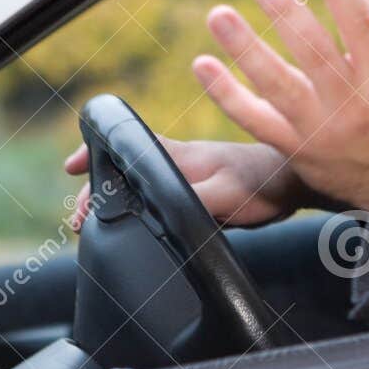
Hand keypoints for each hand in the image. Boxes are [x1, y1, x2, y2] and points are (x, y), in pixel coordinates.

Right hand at [63, 136, 307, 230]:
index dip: (94, 155)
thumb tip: (155, 213)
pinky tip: (140, 220)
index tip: (70, 167)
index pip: (127, 147)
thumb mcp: (225, 197)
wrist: (298, 181)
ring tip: (99, 219)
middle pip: (127, 168)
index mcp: (179, 157)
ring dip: (118, 196)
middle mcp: (181, 161)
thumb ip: (190, 203)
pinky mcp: (205, 188)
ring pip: (143, 181)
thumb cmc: (265, 183)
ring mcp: (192, 173)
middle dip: (98, 187)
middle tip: (81, 217)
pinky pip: (163, 193)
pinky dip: (143, 204)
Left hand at [192, 0, 368, 230]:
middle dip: (285, 12)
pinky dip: (225, 94)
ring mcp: (320, 129)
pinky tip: (202, 63)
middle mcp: (354, 106)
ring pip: (277, 87)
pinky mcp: (293, 147)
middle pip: (315, 54)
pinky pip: (254, 120)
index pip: (362, 26)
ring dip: (245, 49)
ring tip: (219, 14)